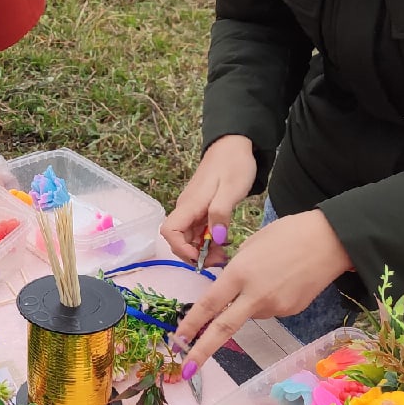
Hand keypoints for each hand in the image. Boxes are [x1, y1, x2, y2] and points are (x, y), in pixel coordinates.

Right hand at [161, 135, 256, 266]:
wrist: (234, 144)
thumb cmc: (233, 164)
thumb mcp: (231, 190)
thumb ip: (221, 214)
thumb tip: (215, 239)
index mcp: (190, 204)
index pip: (169, 231)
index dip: (181, 248)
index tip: (201, 257)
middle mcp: (187, 208)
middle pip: (178, 239)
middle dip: (195, 254)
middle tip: (220, 260)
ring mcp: (193, 209)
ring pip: (189, 237)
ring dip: (203, 250)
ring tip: (224, 254)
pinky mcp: (201, 209)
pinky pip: (198, 231)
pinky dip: (208, 241)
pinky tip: (223, 242)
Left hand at [172, 210, 352, 371]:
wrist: (331, 240)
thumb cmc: (287, 233)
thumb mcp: (251, 245)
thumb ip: (236, 271)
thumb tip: (231, 291)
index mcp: (240, 274)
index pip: (208, 305)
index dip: (190, 325)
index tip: (177, 341)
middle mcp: (255, 296)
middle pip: (223, 329)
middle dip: (202, 351)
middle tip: (187, 369)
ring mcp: (276, 307)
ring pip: (250, 313)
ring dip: (248, 303)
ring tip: (269, 274)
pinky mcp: (292, 312)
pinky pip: (270, 309)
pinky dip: (267, 300)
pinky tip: (283, 281)